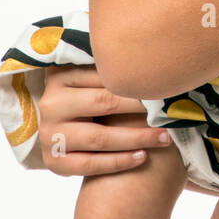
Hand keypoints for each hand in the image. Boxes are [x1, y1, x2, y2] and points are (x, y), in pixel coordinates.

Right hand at [37, 64, 178, 176]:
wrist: (60, 133)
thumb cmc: (85, 99)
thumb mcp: (89, 78)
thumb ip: (109, 67)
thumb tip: (151, 53)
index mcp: (60, 76)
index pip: (103, 76)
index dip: (136, 82)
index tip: (165, 85)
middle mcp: (51, 104)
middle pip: (103, 104)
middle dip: (140, 109)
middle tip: (170, 113)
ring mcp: (49, 135)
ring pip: (99, 138)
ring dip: (137, 138)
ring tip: (164, 138)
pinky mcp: (53, 162)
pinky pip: (90, 164)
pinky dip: (119, 162)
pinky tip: (142, 157)